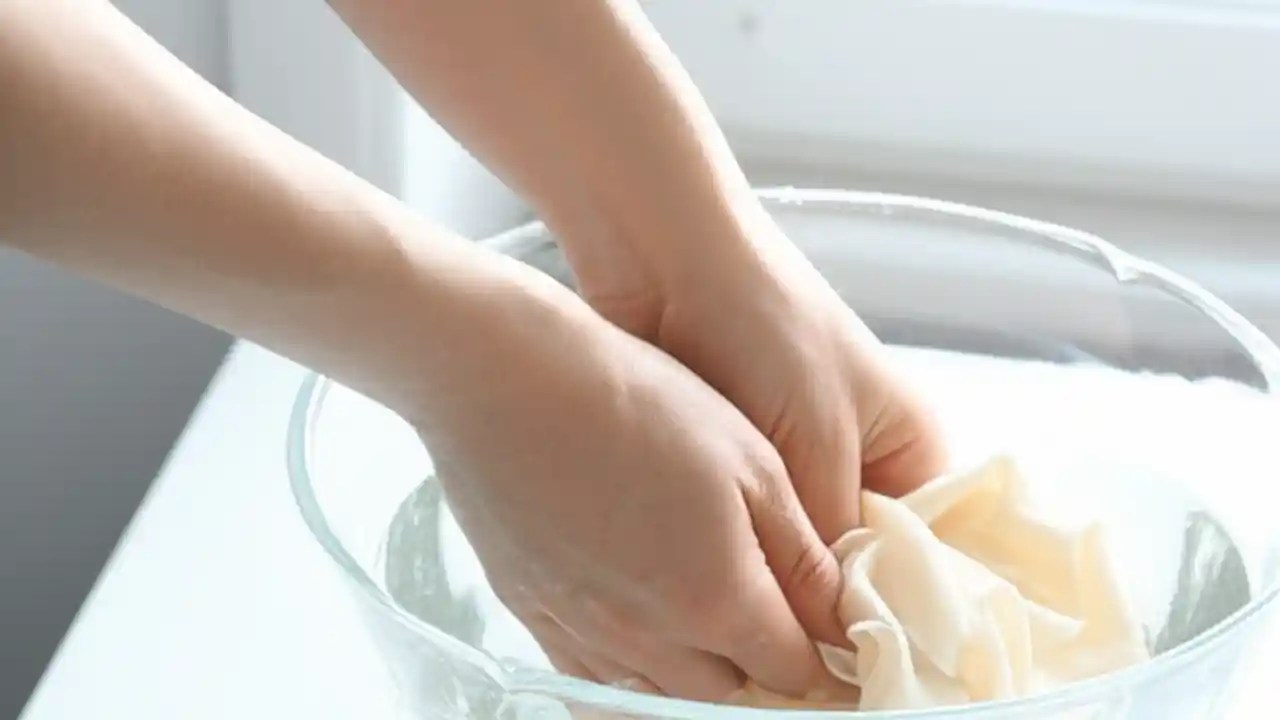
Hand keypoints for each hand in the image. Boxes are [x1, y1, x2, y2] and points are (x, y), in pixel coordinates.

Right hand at [404, 268, 836, 701]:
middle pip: (729, 693)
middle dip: (760, 671)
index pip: (792, 670)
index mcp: (717, 597)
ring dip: (696, 675)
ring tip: (709, 627)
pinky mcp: (533, 614)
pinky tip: (639, 634)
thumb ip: (799, 552)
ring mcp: (584, 630)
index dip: (820, 658)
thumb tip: (837, 615)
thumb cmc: (635, 400)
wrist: (508, 378)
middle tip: (773, 626)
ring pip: (660, 694)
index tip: (829, 638)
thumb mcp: (750, 460)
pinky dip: (629, 671)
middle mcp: (650, 636)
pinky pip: (592, 679)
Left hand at [568, 204, 948, 646]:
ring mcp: (799, 469)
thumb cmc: (763, 326)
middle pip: (867, 570)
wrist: (666, 259)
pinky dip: (747, 570)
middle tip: (817, 678)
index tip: (883, 673)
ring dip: (786, 596)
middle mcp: (865, 467)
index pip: (937, 558)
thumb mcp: (813, 441)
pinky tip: (730, 612)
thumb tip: (835, 641)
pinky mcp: (738, 470)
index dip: (911, 615)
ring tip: (769, 658)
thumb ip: (828, 541)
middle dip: (841, 616)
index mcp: (914, 450)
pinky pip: (753, 539)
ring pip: (804, 560)